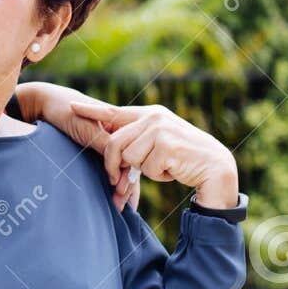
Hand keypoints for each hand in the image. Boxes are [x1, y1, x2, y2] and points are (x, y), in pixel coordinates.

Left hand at [70, 100, 238, 209]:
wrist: (216, 167)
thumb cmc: (184, 159)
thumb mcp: (160, 144)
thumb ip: (138, 141)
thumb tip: (112, 150)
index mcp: (150, 115)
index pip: (114, 112)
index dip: (91, 111)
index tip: (71, 107)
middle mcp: (153, 117)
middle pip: (115, 143)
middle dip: (113, 166)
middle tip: (118, 181)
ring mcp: (160, 129)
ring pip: (130, 157)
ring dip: (144, 171)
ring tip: (164, 166)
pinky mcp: (166, 144)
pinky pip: (145, 168)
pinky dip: (157, 175)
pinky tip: (174, 169)